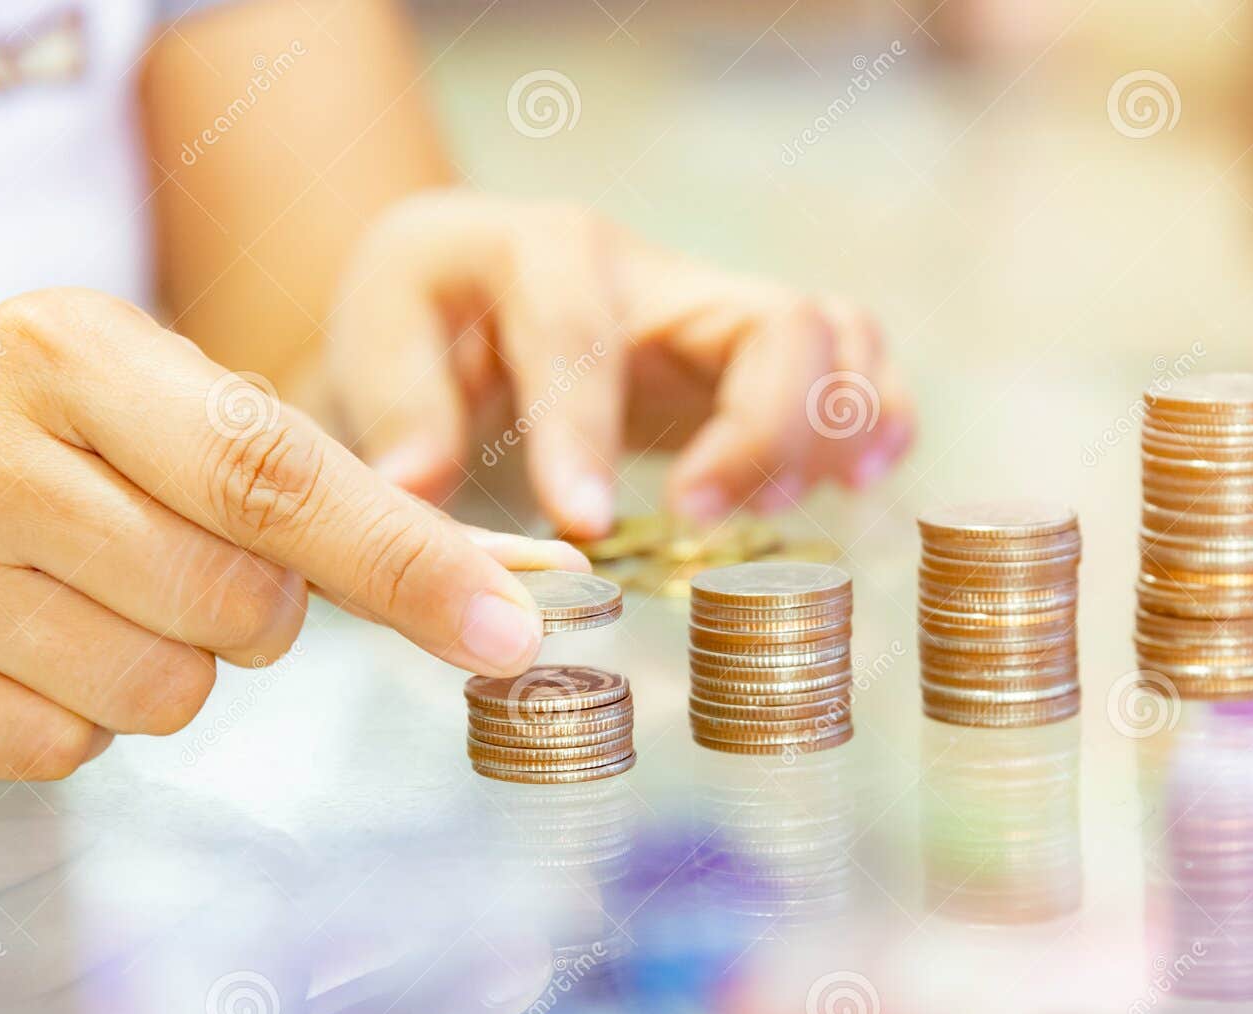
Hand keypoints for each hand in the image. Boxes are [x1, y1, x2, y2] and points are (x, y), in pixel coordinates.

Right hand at [0, 289, 582, 780]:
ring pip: (166, 694)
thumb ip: (324, 481)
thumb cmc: (68, 436)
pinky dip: (89, 714)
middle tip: (197, 557)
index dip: (406, 563)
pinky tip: (41, 644)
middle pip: (237, 603)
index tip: (508, 629)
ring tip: (108, 594)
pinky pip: (73, 750)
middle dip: (265, 605)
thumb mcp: (175, 402)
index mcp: (68, 350)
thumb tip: (496, 594)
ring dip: (178, 662)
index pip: (278, 479)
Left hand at [325, 191, 915, 537]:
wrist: (470, 303)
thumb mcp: (377, 340)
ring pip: (836, 335)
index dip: (585, 427)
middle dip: (760, 430)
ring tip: (779, 506)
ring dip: (830, 430)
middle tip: (697, 518)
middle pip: (772, 320)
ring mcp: (718, 308)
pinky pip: (855, 361)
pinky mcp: (753, 354)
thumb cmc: (425, 323)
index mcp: (546, 251)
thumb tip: (416, 488)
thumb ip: (397, 407)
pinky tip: (853, 482)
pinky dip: (875, 419)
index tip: (578, 523)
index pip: (583, 327)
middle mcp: (656, 271)